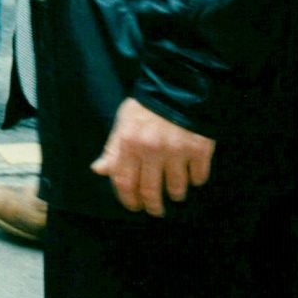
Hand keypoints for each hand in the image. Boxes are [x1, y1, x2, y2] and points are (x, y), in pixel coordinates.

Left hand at [90, 98, 214, 216]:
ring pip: (176, 188)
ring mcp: (176, 150)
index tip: (134, 206)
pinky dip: (196, 180)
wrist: (178, 87)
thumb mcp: (123, 122)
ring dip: (175, 194)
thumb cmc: (146, 107)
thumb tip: (99, 170)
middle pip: (150, 191)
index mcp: (128, 142)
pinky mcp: (199, 149)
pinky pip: (198, 176)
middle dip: (153, 206)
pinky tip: (193, 176)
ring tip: (175, 193)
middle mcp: (151, 149)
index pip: (124, 182)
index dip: (128, 199)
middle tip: (156, 210)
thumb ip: (112, 149)